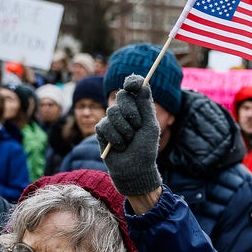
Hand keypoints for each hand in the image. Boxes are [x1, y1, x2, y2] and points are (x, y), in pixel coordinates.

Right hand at [96, 74, 161, 196]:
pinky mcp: (101, 130)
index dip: (132, 82)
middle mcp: (123, 111)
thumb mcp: (150, 127)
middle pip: (121, 96)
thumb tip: (143, 84)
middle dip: (131, 112)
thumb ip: (146, 106)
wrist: (135, 169)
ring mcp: (111, 120)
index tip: (134, 85)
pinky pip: (104, 126)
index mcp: (138, 107)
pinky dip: (115, 139)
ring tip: (129, 141)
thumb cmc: (145, 149)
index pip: (133, 87)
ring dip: (124, 130)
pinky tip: (120, 147)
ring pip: (112, 112)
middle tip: (137, 127)